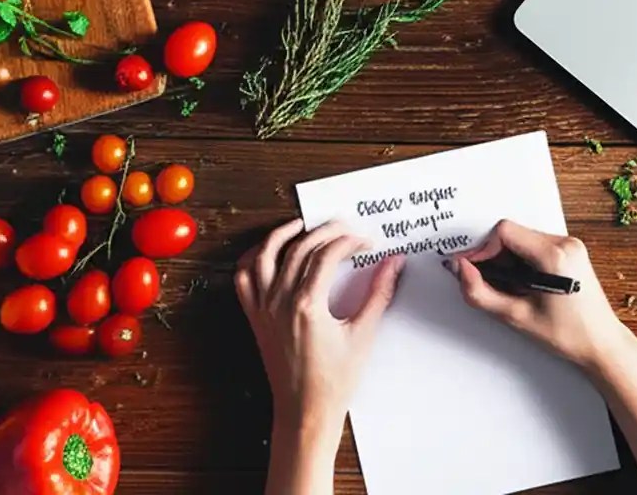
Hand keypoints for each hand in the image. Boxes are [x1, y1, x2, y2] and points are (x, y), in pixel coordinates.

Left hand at [234, 219, 405, 429]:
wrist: (305, 411)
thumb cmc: (334, 381)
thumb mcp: (363, 335)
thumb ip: (379, 294)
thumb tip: (393, 263)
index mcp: (308, 305)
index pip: (327, 255)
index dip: (349, 241)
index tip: (366, 242)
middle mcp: (280, 302)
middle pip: (299, 249)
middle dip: (323, 231)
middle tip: (344, 227)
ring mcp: (264, 309)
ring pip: (265, 256)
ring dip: (282, 235)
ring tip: (301, 225)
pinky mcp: (255, 318)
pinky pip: (244, 280)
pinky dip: (253, 259)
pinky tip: (268, 252)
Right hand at [450, 220, 628, 370]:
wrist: (602, 344)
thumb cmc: (569, 335)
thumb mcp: (516, 317)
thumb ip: (481, 292)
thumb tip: (461, 271)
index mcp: (555, 255)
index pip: (504, 232)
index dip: (482, 250)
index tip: (471, 270)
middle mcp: (566, 244)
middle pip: (512, 234)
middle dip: (493, 257)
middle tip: (488, 284)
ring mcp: (571, 246)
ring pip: (522, 239)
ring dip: (507, 261)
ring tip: (510, 290)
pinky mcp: (571, 252)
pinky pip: (535, 246)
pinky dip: (521, 262)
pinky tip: (523, 286)